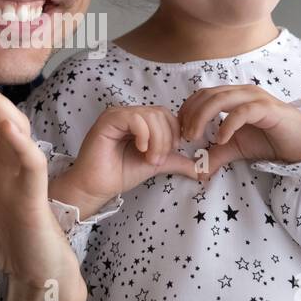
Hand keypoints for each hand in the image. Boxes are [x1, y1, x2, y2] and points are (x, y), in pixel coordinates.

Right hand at [51, 105, 199, 214]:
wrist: (98, 186)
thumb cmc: (121, 173)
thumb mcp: (156, 164)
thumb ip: (177, 161)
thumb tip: (203, 169)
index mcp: (140, 120)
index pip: (167, 115)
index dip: (174, 132)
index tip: (170, 153)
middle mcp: (129, 114)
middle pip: (161, 113)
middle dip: (166, 139)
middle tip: (158, 160)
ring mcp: (117, 115)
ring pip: (150, 115)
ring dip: (157, 140)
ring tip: (150, 159)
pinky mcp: (108, 120)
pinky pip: (135, 118)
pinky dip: (144, 135)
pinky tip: (141, 150)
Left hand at [177, 85, 300, 178]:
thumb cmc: (271, 141)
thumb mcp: (236, 149)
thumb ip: (216, 154)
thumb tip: (198, 169)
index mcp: (234, 96)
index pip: (202, 94)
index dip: (187, 110)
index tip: (180, 131)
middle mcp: (243, 92)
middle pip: (207, 94)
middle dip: (191, 114)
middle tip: (185, 137)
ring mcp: (256, 98)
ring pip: (220, 98)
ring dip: (202, 117)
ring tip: (196, 137)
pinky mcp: (268, 109)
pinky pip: (242, 111)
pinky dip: (228, 124)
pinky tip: (221, 139)